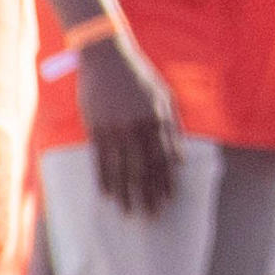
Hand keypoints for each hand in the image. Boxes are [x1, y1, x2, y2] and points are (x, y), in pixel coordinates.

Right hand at [75, 26, 183, 216]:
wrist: (106, 57)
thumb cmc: (139, 77)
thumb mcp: (164, 97)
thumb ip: (172, 128)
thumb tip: (180, 159)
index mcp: (156, 120)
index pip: (163, 159)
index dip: (165, 182)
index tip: (168, 201)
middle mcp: (136, 127)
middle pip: (143, 168)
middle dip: (148, 194)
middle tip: (151, 216)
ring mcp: (114, 128)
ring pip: (121, 168)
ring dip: (126, 193)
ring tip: (129, 213)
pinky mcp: (95, 127)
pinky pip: (99, 159)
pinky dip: (103, 178)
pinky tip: (107, 195)